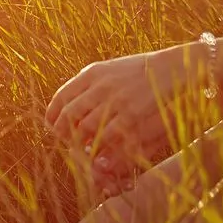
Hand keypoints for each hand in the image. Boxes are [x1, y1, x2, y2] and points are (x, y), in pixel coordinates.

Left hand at [44, 45, 192, 183]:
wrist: (169, 69)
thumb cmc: (139, 72)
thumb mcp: (110, 70)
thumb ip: (89, 85)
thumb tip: (67, 105)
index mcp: (92, 73)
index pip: (61, 97)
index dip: (53, 115)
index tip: (53, 127)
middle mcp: (100, 86)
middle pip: (68, 115)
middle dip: (63, 133)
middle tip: (66, 142)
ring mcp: (115, 100)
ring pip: (83, 129)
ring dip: (80, 143)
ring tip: (82, 149)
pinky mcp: (130, 114)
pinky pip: (106, 137)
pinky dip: (99, 147)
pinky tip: (100, 152)